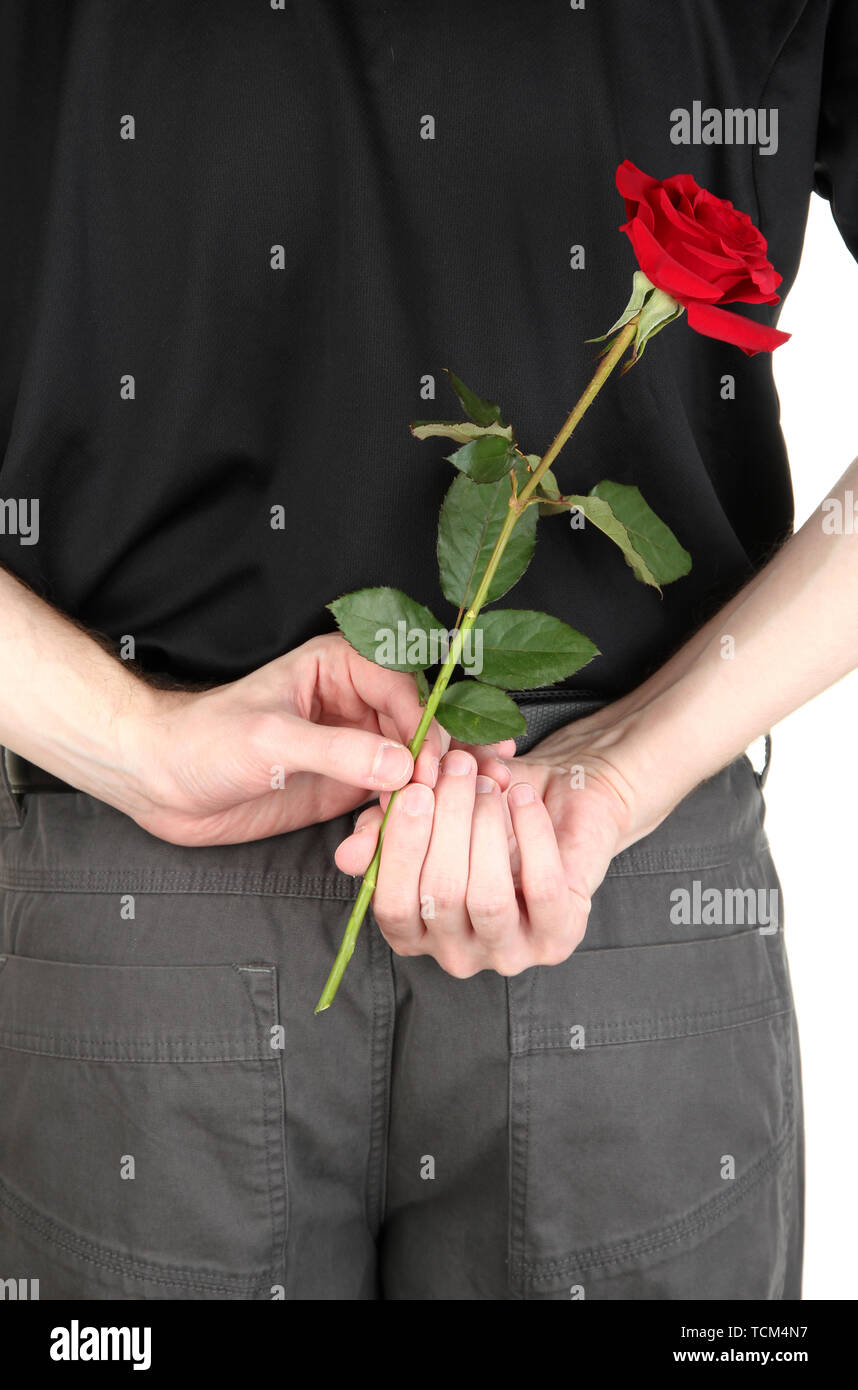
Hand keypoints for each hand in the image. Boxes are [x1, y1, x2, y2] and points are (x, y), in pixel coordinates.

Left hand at [124, 634, 513, 845]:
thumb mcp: (271, 741)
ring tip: (434, 829)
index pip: (406, 688)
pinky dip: (392, 826)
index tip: (434, 764)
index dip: (428, 725)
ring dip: (422, 801)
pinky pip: (387, 803)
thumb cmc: (204, 740)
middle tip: (468, 795)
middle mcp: (357, 703)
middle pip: (422, 728)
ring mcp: (356, 747)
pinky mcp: (346, 787)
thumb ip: (338, 752)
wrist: (161, 782)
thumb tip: (402, 767)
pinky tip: (379, 848)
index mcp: (341, 666)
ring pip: (412, 770)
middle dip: (443, 763)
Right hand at [334, 709, 671, 977]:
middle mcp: (456, 954)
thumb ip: (386, 830)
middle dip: (449, 823)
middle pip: (441, 897)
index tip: (415, 790)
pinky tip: (521, 796)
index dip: (401, 847)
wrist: (559, 801)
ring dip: (486, 829)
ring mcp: (507, 953)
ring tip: (489, 783)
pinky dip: (531, 835)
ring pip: (488, 899)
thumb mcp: (429, 810)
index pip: (393, 906)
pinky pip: (541, 888)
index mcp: (415, 932)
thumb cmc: (485, 809)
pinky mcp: (557, 938)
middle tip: (458, 769)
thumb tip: (347, 856)